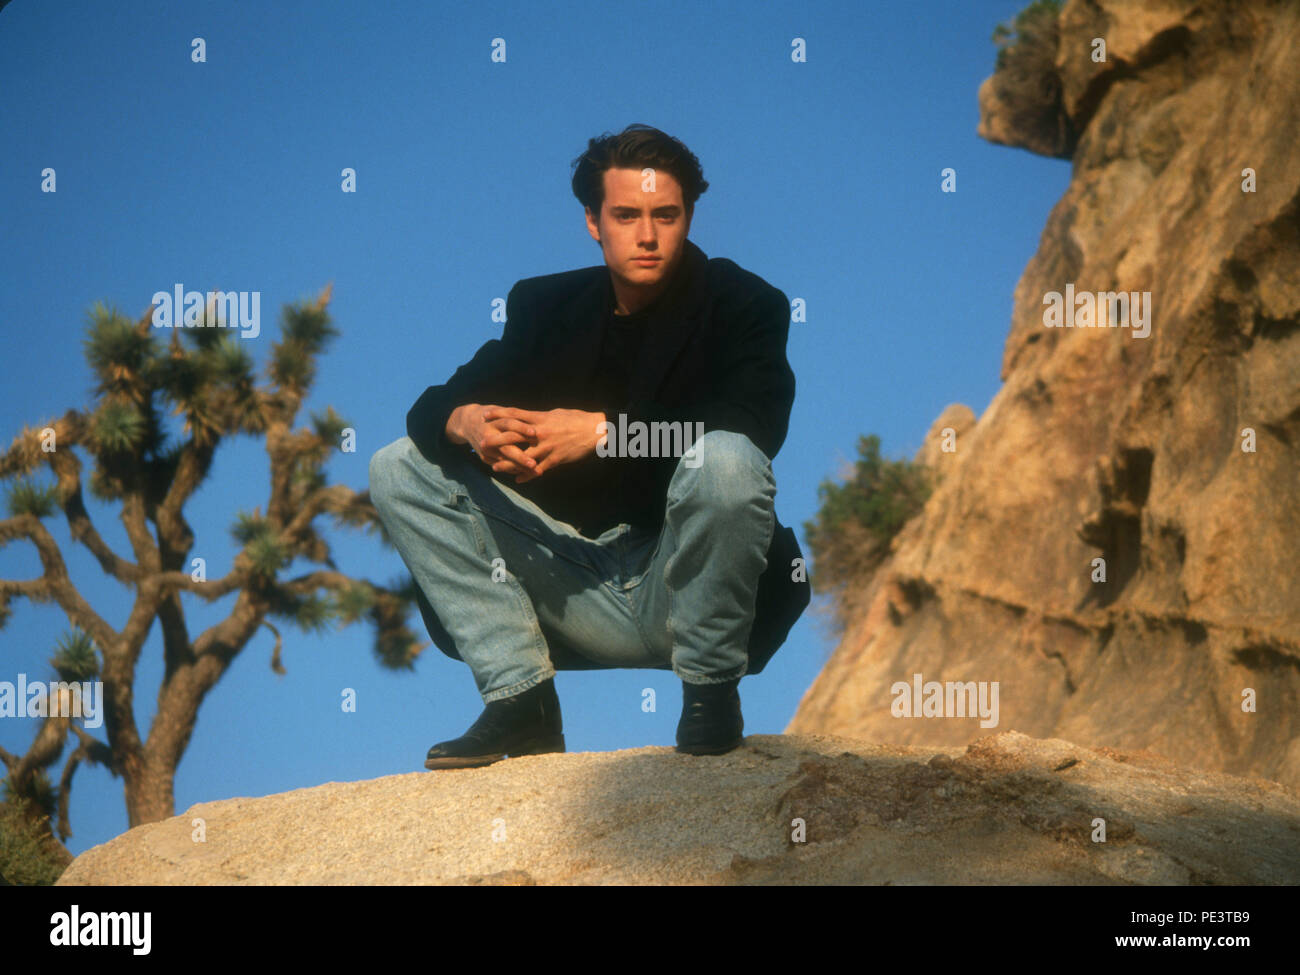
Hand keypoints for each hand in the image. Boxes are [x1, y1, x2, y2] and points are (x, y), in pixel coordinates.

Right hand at [451, 403, 539, 476]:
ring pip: (505, 460)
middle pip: (506, 447)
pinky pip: (501, 465)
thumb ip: (515, 416)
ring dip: (520, 467)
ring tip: (536, 472)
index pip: (509, 424)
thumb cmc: (490, 415)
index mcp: (494, 421)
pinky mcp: (484, 457)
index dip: (521, 428)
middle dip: (520, 457)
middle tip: (534, 464)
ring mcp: (486, 449)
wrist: (466, 422)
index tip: (534, 433)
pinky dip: (514, 469)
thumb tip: (537, 424)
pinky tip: (528, 474)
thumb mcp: (499, 411)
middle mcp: (488, 436)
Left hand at [484, 407, 606, 482]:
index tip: (485, 414)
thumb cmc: (576, 419)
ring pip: (523, 457)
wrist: (596, 430)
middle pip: (513, 435)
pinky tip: (518, 480)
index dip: (498, 413)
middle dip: (496, 439)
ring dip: (508, 463)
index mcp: (540, 418)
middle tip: (481, 442)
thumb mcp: (556, 414)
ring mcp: (547, 447)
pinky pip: (538, 470)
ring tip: (495, 467)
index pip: (514, 414)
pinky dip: (527, 476)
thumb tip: (529, 416)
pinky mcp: (555, 459)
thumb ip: (540, 417)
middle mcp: (540, 432)